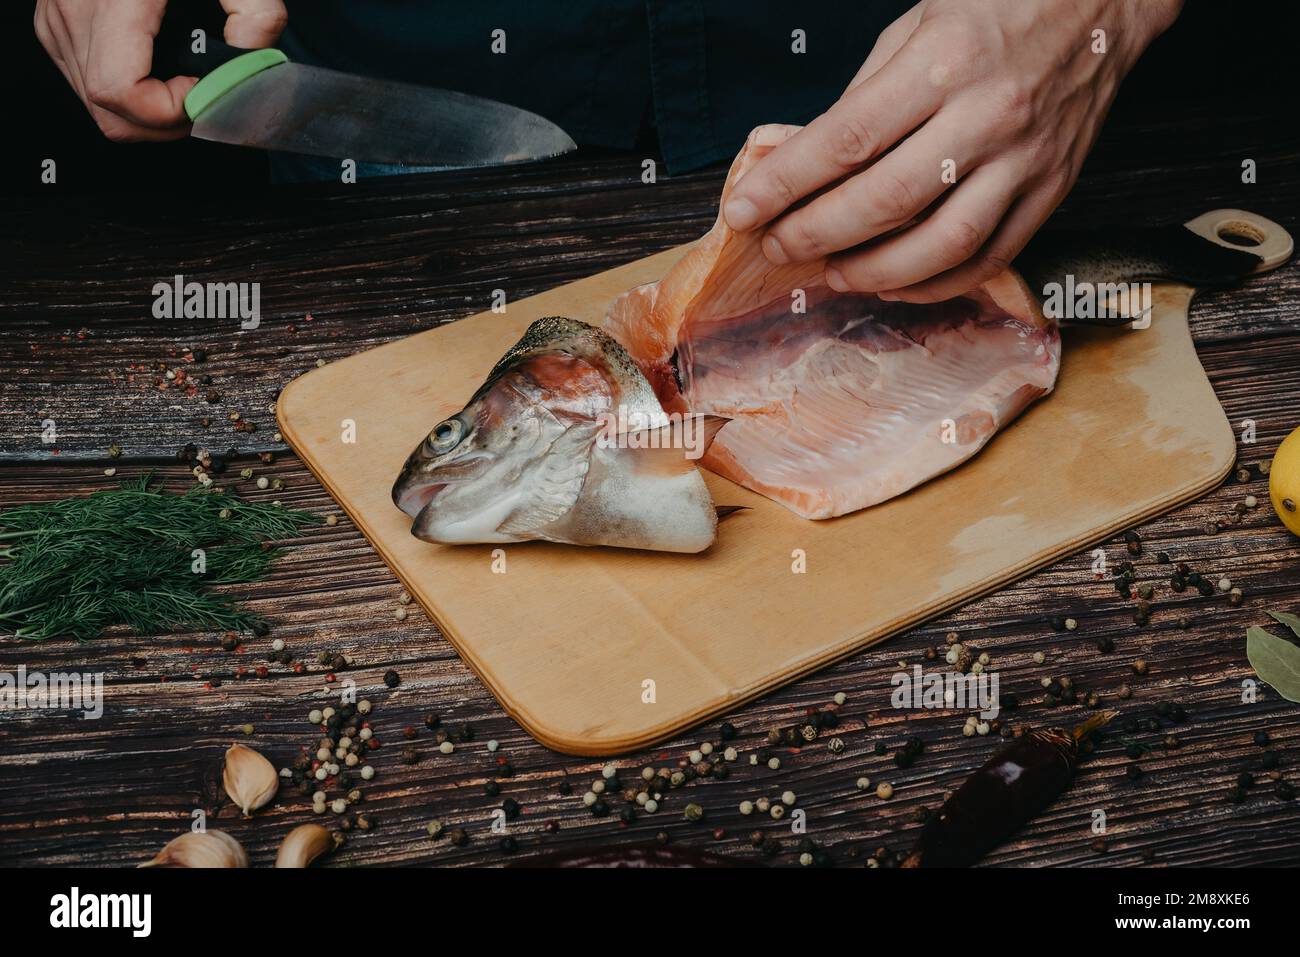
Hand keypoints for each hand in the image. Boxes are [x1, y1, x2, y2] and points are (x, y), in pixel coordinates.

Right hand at [34, 0, 287, 142]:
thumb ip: (258, 16)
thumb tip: (251, 67)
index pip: (120, 90)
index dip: (168, 108)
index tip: (201, 87)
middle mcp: (73, 12)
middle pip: (113, 115)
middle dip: (167, 121)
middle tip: (201, 94)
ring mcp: (56, 22)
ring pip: (100, 110)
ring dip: (149, 114)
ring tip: (183, 84)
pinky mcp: (53, 28)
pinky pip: (88, 86)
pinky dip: (129, 94)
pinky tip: (156, 70)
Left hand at [723, 0, 1182, 301]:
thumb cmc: (998, 4)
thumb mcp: (916, 25)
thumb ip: (864, 97)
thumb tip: (804, 162)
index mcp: (943, 61)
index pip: (846, 140)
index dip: (786, 184)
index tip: (743, 211)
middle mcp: (987, 114)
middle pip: (887, 200)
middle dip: (818, 234)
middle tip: (778, 247)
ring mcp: (1026, 159)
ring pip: (942, 243)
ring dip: (875, 272)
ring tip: (833, 273)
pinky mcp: (1052, 190)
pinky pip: (989, 257)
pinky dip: (935, 284)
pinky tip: (894, 285)